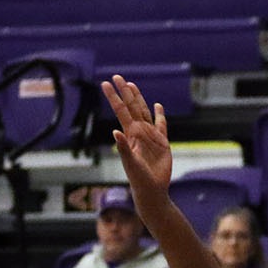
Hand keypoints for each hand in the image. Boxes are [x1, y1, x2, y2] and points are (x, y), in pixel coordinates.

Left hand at [102, 76, 174, 202]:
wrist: (152, 189)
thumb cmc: (138, 178)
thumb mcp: (130, 162)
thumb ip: (123, 147)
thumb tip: (116, 131)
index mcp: (130, 134)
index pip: (121, 111)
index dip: (114, 97)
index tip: (106, 84)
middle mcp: (139, 132)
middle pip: (131, 107)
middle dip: (125, 92)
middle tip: (118, 77)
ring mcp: (150, 136)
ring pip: (144, 112)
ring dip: (138, 99)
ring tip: (132, 86)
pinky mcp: (162, 142)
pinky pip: (161, 125)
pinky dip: (160, 115)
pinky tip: (157, 106)